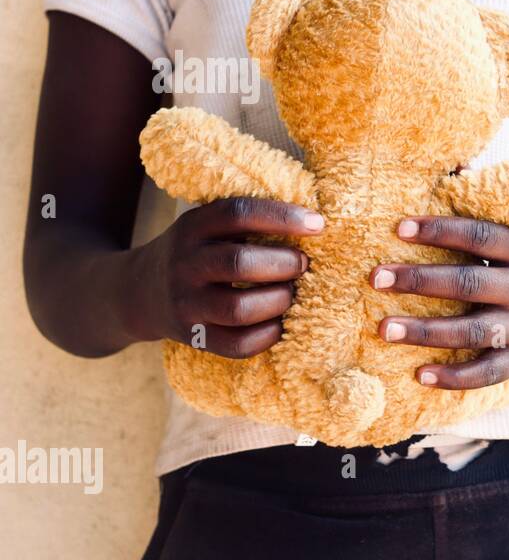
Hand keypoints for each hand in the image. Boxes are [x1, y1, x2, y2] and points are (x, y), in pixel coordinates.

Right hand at [118, 197, 323, 357]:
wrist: (139, 292)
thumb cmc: (197, 253)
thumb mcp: (207, 226)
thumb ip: (247, 223)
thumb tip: (314, 225)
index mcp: (192, 227)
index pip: (238, 214)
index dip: (281, 217)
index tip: (318, 224)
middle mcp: (184, 264)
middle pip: (239, 263)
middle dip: (284, 263)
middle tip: (304, 264)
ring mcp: (186, 303)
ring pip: (239, 308)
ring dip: (279, 301)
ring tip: (292, 293)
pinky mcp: (192, 337)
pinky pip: (237, 344)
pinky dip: (268, 335)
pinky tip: (280, 323)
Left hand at [370, 216, 508, 388]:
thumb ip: (499, 205)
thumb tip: (455, 165)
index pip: (480, 236)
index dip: (440, 230)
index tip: (400, 227)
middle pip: (469, 283)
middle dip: (420, 280)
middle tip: (376, 277)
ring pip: (473, 331)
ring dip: (427, 331)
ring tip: (385, 328)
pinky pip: (490, 372)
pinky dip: (456, 377)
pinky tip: (420, 375)